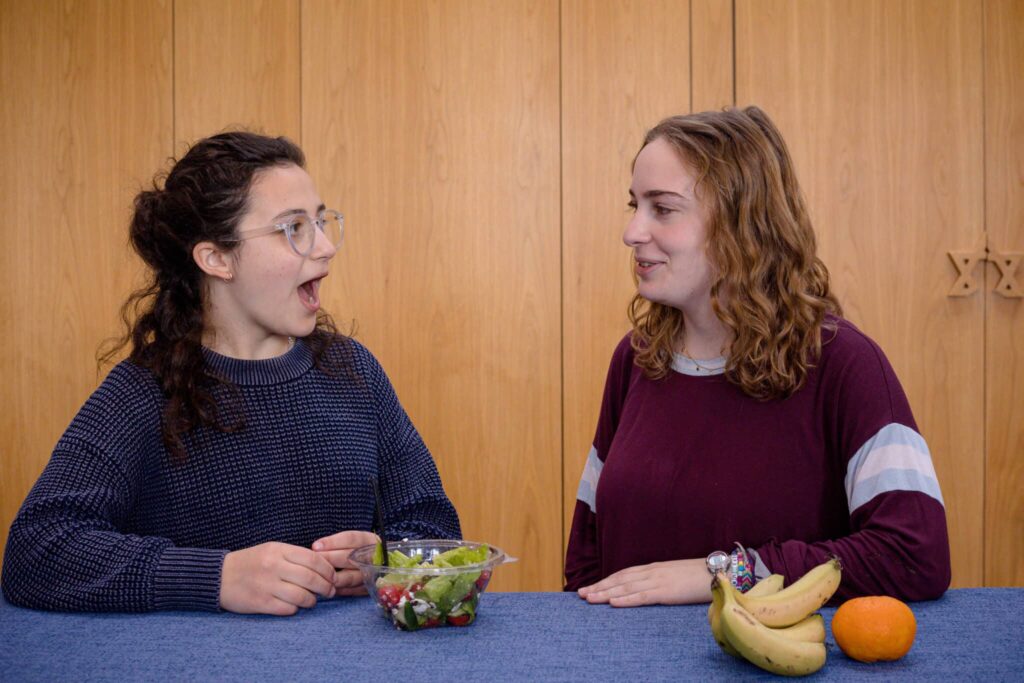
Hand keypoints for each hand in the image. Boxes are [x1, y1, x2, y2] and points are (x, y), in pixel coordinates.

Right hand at [220, 542, 336, 615]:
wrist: (218, 576)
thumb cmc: (250, 563)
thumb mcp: (271, 550)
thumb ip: (294, 556)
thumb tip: (322, 566)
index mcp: (278, 550)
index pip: (313, 559)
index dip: (328, 570)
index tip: (333, 577)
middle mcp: (274, 566)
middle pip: (311, 578)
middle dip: (326, 587)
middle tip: (330, 592)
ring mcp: (267, 585)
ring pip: (301, 596)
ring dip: (312, 600)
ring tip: (312, 601)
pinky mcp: (260, 603)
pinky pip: (287, 609)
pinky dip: (295, 609)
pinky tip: (295, 606)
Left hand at [312, 530, 379, 595]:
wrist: (385, 564)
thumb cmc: (361, 550)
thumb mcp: (356, 541)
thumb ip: (340, 544)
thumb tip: (316, 548)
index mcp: (370, 540)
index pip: (351, 539)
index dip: (332, 542)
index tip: (315, 546)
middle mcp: (374, 556)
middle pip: (350, 557)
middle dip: (328, 559)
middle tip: (313, 561)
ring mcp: (373, 573)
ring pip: (350, 577)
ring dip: (331, 577)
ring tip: (318, 576)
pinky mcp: (370, 588)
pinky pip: (353, 590)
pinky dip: (339, 589)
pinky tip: (327, 586)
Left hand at [577, 558, 711, 606]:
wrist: (719, 571)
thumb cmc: (699, 576)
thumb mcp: (675, 576)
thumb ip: (660, 581)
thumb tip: (648, 589)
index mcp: (653, 568)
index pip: (623, 574)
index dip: (606, 581)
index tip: (591, 587)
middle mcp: (652, 572)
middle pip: (619, 580)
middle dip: (599, 587)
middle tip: (580, 594)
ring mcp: (658, 581)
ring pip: (626, 588)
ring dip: (606, 593)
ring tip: (589, 599)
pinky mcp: (666, 591)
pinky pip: (642, 596)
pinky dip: (625, 600)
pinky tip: (613, 603)